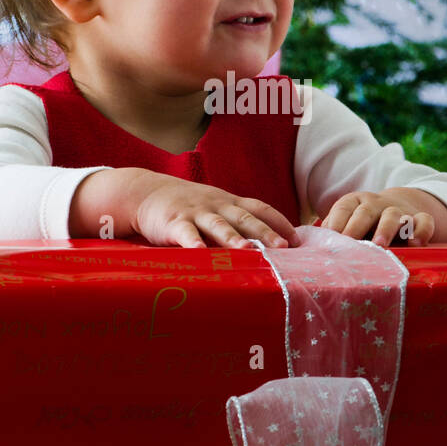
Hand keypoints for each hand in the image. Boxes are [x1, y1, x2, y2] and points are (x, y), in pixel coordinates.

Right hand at [132, 176, 297, 249]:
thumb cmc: (189, 206)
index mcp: (230, 203)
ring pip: (218, 225)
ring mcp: (196, 214)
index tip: (298, 239)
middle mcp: (217, 206)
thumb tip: (270, 242)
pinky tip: (200, 253)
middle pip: (244, 218)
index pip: (260, 208)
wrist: (148, 192)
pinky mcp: (174, 223)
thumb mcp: (216, 207)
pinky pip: (185, 234)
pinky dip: (193, 243)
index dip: (280, 222)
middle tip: (283, 247)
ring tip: (247, 251)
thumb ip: (238, 221)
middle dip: (264, 233)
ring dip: (233, 238)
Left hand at [319, 190, 435, 246]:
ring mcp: (399, 210)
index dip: (336, 223)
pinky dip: (422, 230)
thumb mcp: (346, 225)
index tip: (330, 240)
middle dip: (357, 226)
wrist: (400, 208)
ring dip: (387, 229)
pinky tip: (417, 244)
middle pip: (366, 210)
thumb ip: (328, 234)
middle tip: (351, 243)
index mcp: (354, 202)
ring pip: (394, 215)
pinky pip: (424, 221)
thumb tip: (301, 248)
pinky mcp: (419, 219)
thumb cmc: (363, 224)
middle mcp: (376, 204)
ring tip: (380, 246)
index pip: (343, 208)